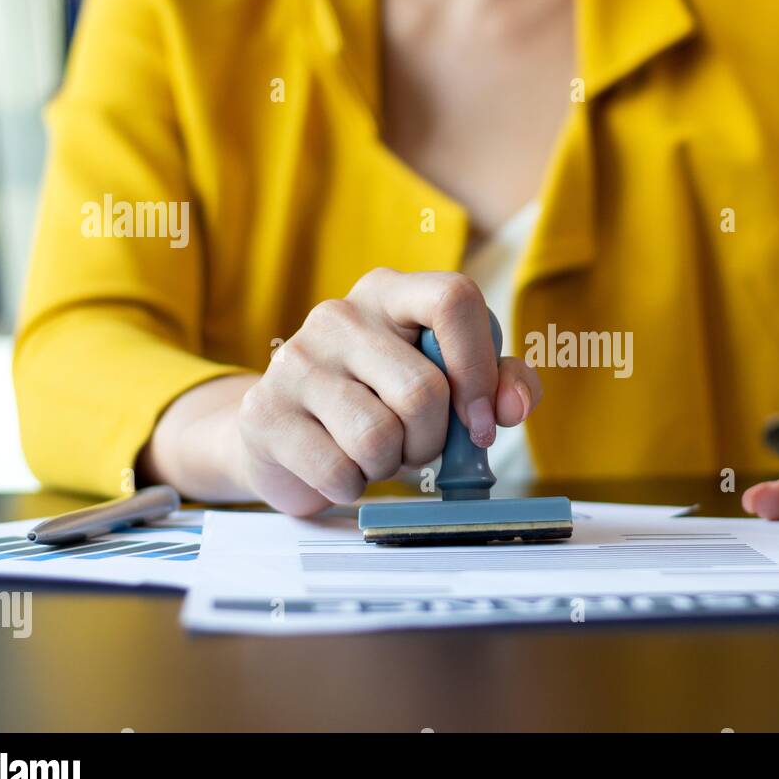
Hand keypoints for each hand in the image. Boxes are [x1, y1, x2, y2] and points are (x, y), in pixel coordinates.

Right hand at [142, 269, 541, 515]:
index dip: (480, 367)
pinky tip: (340, 468)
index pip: (454, 299)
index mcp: (390, 293)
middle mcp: (339, 315)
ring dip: (391, 465)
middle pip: (422, 390)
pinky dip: (353, 486)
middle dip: (432, 439)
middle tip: (416, 445)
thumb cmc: (382, 404)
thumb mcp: (447, 385)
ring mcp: (295, 362)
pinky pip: (338, 471)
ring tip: (374, 453)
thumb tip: (513, 405)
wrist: (286, 436)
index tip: (481, 418)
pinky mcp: (264, 414)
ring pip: (379, 437)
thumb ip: (499, 383)